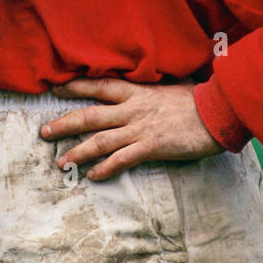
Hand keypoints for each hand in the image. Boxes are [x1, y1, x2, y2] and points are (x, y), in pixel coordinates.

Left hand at [39, 77, 223, 180]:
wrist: (218, 111)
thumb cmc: (199, 100)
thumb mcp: (171, 88)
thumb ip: (152, 93)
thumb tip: (147, 92)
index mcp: (137, 92)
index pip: (98, 86)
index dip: (75, 87)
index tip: (55, 88)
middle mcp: (132, 109)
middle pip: (89, 116)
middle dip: (64, 124)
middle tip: (44, 132)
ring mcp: (140, 129)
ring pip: (99, 141)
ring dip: (77, 152)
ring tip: (60, 162)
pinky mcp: (151, 146)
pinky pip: (121, 160)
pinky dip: (105, 168)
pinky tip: (93, 176)